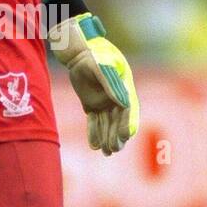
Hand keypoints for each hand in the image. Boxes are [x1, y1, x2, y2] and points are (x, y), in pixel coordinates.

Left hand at [48, 14, 139, 154]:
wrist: (78, 54)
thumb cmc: (93, 56)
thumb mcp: (101, 68)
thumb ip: (111, 84)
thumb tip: (123, 104)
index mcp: (123, 88)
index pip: (128, 109)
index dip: (127, 123)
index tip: (126, 136)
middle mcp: (115, 98)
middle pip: (118, 120)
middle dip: (116, 136)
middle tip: (114, 149)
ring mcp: (103, 103)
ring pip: (107, 124)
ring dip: (107, 137)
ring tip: (106, 152)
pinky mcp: (91, 105)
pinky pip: (94, 122)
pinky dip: (94, 133)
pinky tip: (94, 146)